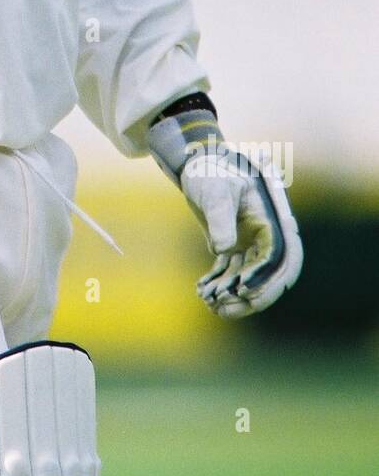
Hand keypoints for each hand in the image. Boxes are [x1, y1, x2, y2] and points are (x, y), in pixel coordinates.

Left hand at [179, 146, 302, 318]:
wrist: (196, 166)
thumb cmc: (211, 172)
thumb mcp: (216, 191)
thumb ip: (221, 218)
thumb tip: (223, 250)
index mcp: (271, 221)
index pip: (279, 258)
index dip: (267, 279)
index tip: (243, 291)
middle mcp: (265, 237)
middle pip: (267, 276)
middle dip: (250, 297)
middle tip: (224, 309)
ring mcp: (250, 244)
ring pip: (248, 279)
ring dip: (231, 295)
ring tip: (210, 304)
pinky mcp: (233, 248)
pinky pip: (230, 273)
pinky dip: (219, 285)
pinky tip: (202, 291)